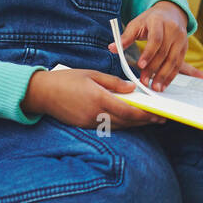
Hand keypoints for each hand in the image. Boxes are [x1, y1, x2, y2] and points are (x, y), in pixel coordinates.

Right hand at [21, 67, 165, 129]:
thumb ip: (114, 83)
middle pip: (126, 121)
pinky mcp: (85, 126)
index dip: (145, 114)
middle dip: (144, 121)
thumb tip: (133, 88)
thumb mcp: (92, 75)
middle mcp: (95, 114)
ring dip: (135, 124)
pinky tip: (130, 120)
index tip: (158, 113)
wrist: (42, 93)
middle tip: (160, 119)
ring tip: (149, 120)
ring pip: (118, 126)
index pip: (127, 110)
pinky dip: (121, 124)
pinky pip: (108, 127)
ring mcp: (89, 122)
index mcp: (98, 99)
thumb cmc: (66, 80)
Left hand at [110, 0, 189, 90]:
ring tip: (155, 88)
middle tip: (144, 82)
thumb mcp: (136, 24)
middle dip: (154, 69)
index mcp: (159, 21)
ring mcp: (181, 39)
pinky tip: (164, 85)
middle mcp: (173, 30)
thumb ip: (125, 38)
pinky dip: (171, 76)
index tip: (140, 66)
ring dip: (164, 76)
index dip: (148, 53)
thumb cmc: (150, 20)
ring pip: (173, 60)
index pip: (156, 39)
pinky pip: (179, 64)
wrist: (170, 12)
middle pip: (164, 52)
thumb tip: (111, 48)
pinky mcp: (185, 47)